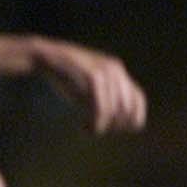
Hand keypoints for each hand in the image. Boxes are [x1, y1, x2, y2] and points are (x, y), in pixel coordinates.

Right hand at [32, 38, 146, 133]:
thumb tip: (121, 122)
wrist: (47, 57)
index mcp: (119, 72)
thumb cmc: (68, 77)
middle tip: (97, 129)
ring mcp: (106, 72)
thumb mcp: (91, 88)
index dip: (131, 119)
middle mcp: (116, 70)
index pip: (139, 101)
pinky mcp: (93, 76)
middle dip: (115, 126)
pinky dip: (95, 124)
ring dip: (102, 127)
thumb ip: (107, 98)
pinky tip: (83, 127)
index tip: (113, 129)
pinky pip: (102, 109)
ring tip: (87, 129)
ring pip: (114, 112)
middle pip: (128, 110)